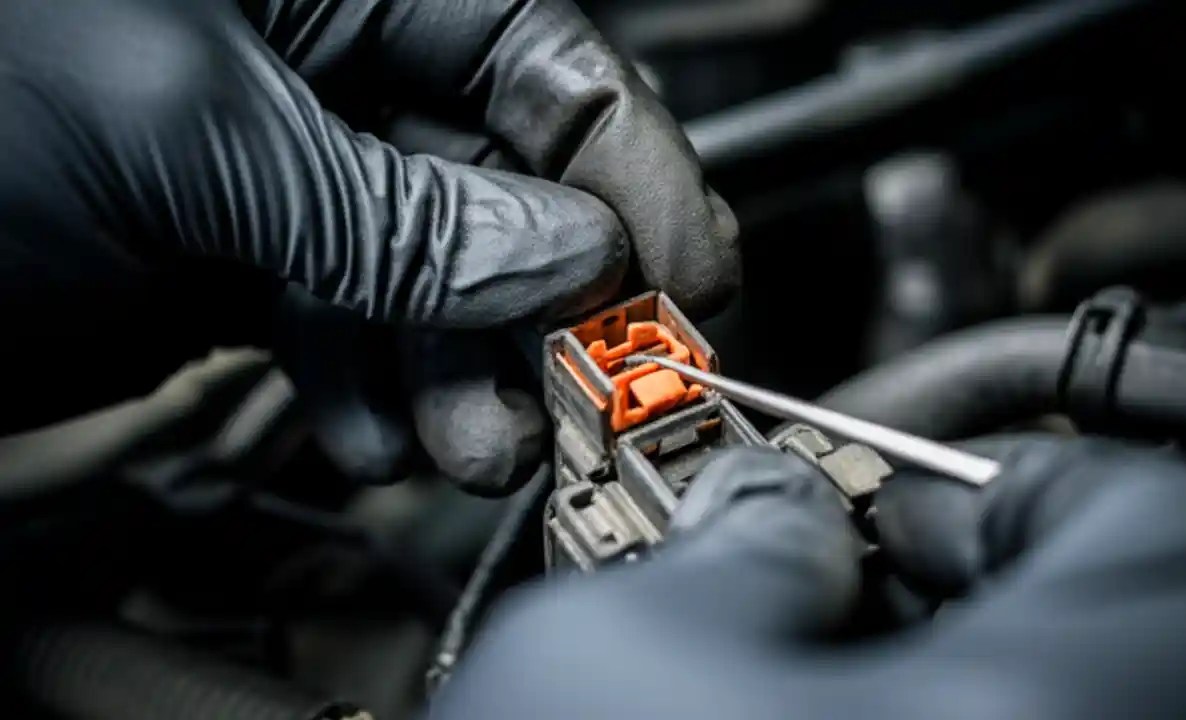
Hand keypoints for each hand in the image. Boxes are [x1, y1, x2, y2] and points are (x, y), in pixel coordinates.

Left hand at [0, 0, 738, 487]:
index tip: (683, 275)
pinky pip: (339, 317)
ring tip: (475, 443)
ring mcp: (274, 166)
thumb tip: (566, 252)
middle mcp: (311, 58)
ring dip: (463, 362)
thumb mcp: (197, 138)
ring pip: (426, 264)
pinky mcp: (230, 255)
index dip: (626, 166)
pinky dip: (366, 381)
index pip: (541, 53)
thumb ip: (400, 210)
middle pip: (496, 173)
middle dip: (547, 292)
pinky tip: (375, 431)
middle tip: (584, 389)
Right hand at [430, 440, 1185, 719]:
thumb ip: (729, 540)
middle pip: (1119, 639)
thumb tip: (772, 507)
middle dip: (954, 584)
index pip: (1173, 532)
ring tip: (778, 687)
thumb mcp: (605, 656)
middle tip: (821, 582)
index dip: (1029, 481)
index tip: (908, 500)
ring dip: (924, 680)